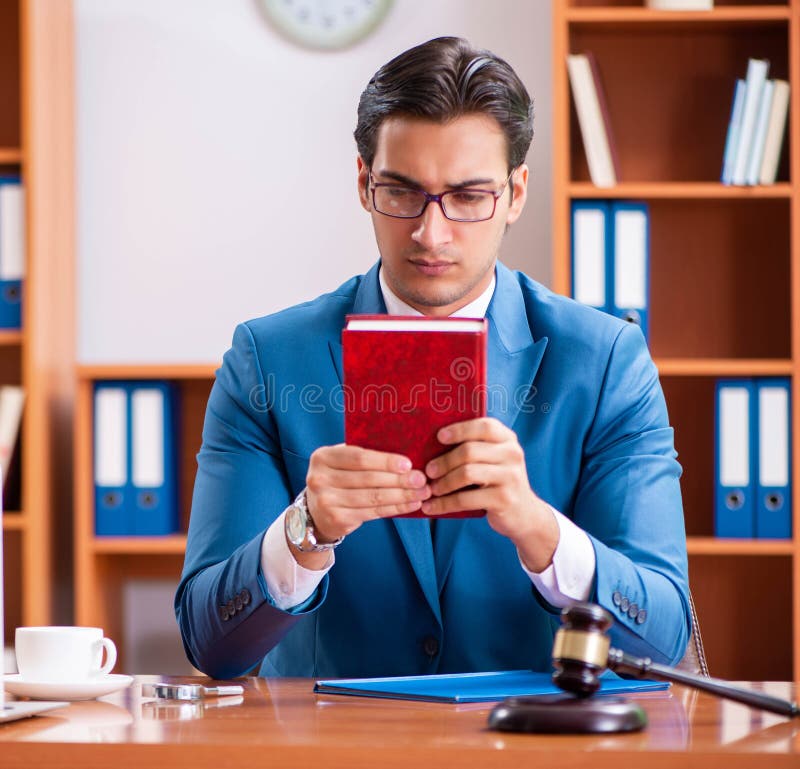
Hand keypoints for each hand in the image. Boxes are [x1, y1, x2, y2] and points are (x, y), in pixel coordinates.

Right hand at [296, 444, 430, 566]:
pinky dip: (395, 508)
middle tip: (421, 479)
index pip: (358, 457)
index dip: (385, 461)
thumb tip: (405, 453)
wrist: (316, 512)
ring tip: (421, 493)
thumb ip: (363, 456)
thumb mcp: (341, 462)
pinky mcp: (337, 519)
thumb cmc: (337, 479)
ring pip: (373, 497)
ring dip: (401, 495)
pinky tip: (411, 504)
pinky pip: (373, 512)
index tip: (408, 464)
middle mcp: (320, 478)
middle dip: (399, 479)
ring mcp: (326, 501)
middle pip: (368, 478)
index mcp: (322, 457)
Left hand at [420, 417, 558, 572]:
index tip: (439, 437)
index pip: (484, 426)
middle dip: (444, 461)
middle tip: (429, 470)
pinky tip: (432, 507)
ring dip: (444, 482)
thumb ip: (475, 447)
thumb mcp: (494, 459)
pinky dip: (445, 504)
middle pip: (470, 451)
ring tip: (431, 489)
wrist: (524, 513)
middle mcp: (512, 454)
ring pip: (467, 474)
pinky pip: (466, 499)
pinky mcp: (504, 499)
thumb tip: (432, 442)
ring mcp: (510, 477)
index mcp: (508, 439)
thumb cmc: (498, 481)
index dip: (460, 429)